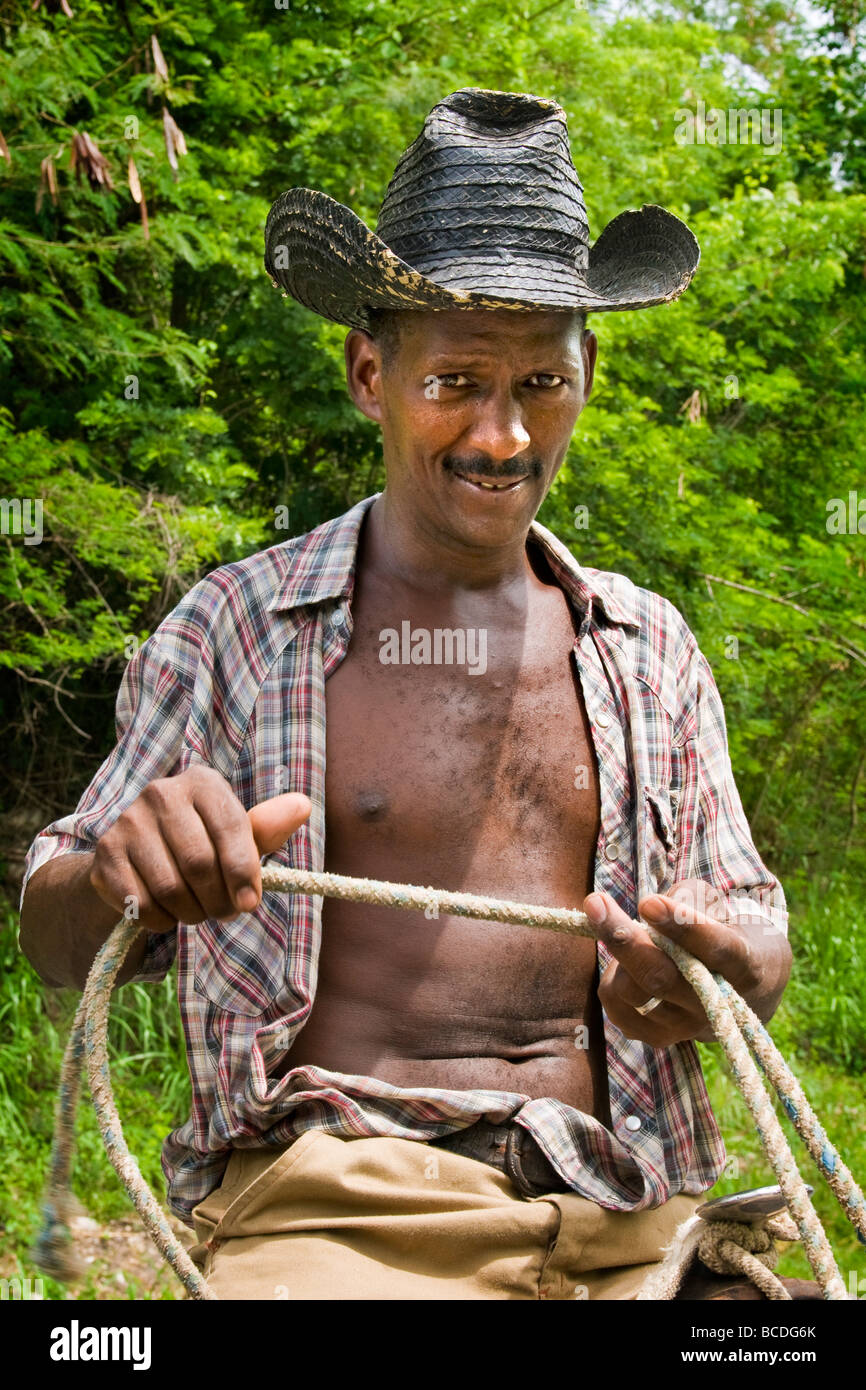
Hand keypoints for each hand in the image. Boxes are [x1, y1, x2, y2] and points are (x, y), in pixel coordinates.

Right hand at [90, 765, 311, 931]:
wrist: (136, 859)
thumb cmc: (201, 845)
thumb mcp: (235, 836)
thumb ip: (266, 828)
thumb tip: (302, 806)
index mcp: (202, 782)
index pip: (232, 828)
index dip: (245, 873)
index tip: (251, 903)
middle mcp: (161, 793)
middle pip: (200, 864)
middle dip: (218, 900)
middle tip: (223, 912)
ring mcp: (127, 821)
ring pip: (169, 888)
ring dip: (190, 913)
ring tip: (196, 911)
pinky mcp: (105, 854)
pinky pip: (140, 904)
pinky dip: (159, 921)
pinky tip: (165, 912)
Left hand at [583, 878, 791, 1045]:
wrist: (743, 991)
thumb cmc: (723, 931)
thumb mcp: (719, 907)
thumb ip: (688, 899)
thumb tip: (649, 910)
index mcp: (744, 966)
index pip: (715, 949)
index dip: (681, 926)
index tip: (648, 902)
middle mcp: (717, 1007)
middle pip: (661, 979)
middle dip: (624, 940)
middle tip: (596, 903)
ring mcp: (687, 1028)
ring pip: (634, 992)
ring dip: (618, 954)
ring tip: (623, 930)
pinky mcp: (659, 1037)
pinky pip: (616, 1004)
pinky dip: (613, 976)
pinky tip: (626, 964)